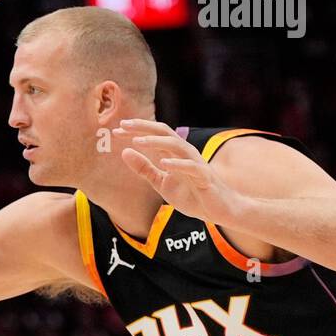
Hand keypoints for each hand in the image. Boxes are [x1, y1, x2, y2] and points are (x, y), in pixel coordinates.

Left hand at [116, 119, 241, 223]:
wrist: (219, 211)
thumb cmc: (192, 195)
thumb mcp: (161, 183)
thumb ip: (144, 169)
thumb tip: (124, 152)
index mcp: (174, 154)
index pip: (154, 135)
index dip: (136, 131)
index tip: (116, 130)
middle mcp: (185, 154)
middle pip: (165, 132)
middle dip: (144, 127)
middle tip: (123, 124)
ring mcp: (196, 164)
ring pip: (177, 146)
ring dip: (157, 142)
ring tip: (138, 141)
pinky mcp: (205, 178)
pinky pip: (192, 168)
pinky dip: (178, 164)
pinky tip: (163, 163)